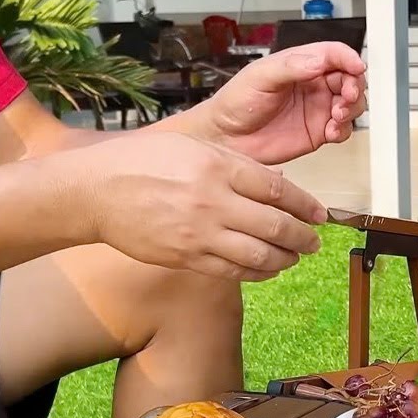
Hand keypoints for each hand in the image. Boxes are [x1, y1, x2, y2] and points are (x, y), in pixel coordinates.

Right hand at [74, 131, 326, 280]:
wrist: (97, 192)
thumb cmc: (144, 161)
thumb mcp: (193, 145)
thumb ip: (236, 162)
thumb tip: (276, 178)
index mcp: (218, 167)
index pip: (278, 189)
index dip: (305, 205)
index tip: (320, 213)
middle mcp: (213, 202)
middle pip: (275, 225)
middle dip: (302, 237)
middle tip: (313, 240)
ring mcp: (200, 234)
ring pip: (259, 255)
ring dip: (285, 259)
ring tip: (294, 257)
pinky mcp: (186, 257)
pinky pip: (233, 271)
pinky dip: (257, 272)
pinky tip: (267, 268)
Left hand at [198, 42, 366, 164]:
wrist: (224, 138)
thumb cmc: (236, 102)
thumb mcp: (260, 76)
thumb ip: (290, 67)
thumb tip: (319, 61)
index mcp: (300, 64)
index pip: (333, 54)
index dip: (348, 58)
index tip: (356, 66)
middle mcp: (313, 84)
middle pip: (349, 78)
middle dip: (354, 86)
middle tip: (346, 96)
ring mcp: (317, 109)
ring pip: (351, 104)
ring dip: (352, 108)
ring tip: (337, 115)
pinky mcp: (317, 132)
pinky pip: (342, 130)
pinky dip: (343, 130)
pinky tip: (331, 132)